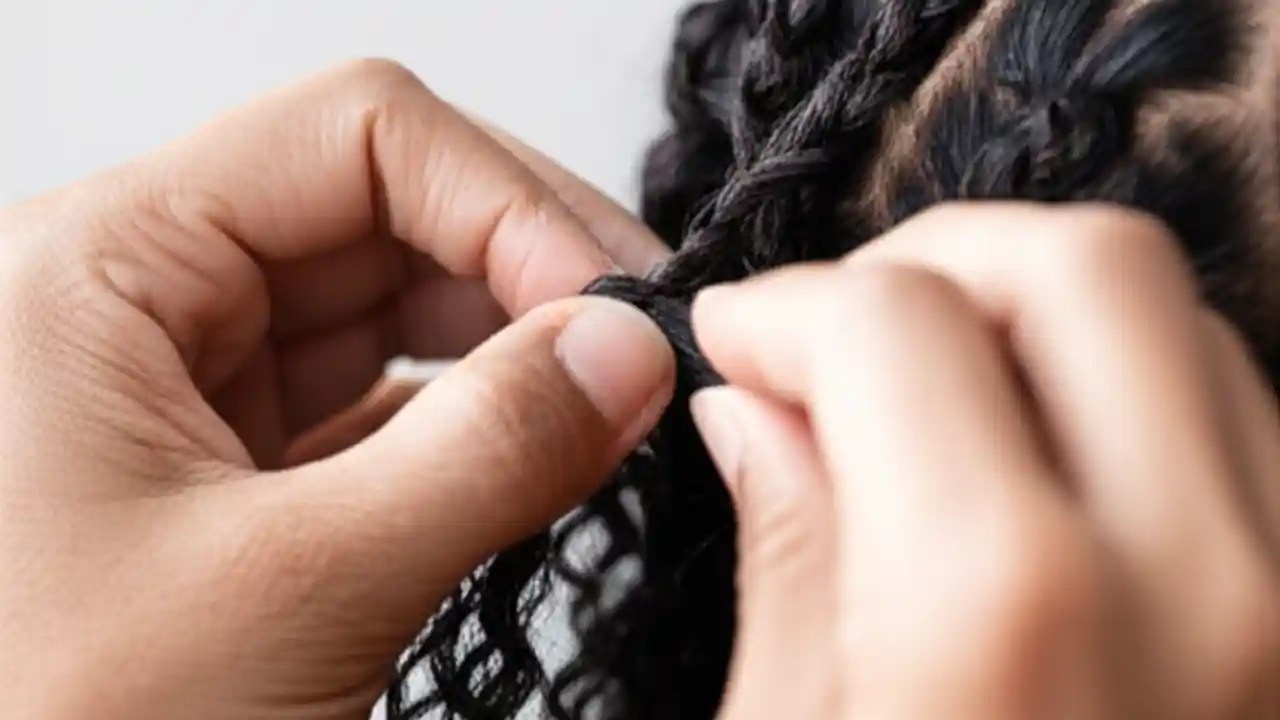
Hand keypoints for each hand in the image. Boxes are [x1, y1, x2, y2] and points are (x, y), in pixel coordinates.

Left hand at [0, 60, 674, 718]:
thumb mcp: (290, 594)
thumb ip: (484, 455)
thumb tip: (630, 352)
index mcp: (98, 274)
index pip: (353, 138)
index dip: (507, 201)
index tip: (614, 304)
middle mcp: (143, 305)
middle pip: (387, 207)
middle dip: (531, 265)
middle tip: (642, 344)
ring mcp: (195, 388)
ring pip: (397, 302)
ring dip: (517, 338)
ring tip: (614, 396)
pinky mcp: (242, 469)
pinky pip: (386, 401)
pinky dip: (481, 415)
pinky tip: (551, 442)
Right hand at [692, 204, 1279, 718]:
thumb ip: (785, 569)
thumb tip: (761, 413)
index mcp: (1004, 616)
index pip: (897, 323)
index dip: (784, 308)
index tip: (739, 344)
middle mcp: (1200, 590)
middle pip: (1090, 266)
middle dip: (935, 260)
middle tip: (841, 338)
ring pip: (1189, 333)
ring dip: (1039, 329)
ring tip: (931, 413)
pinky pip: (1241, 438)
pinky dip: (1126, 409)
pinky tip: (1029, 481)